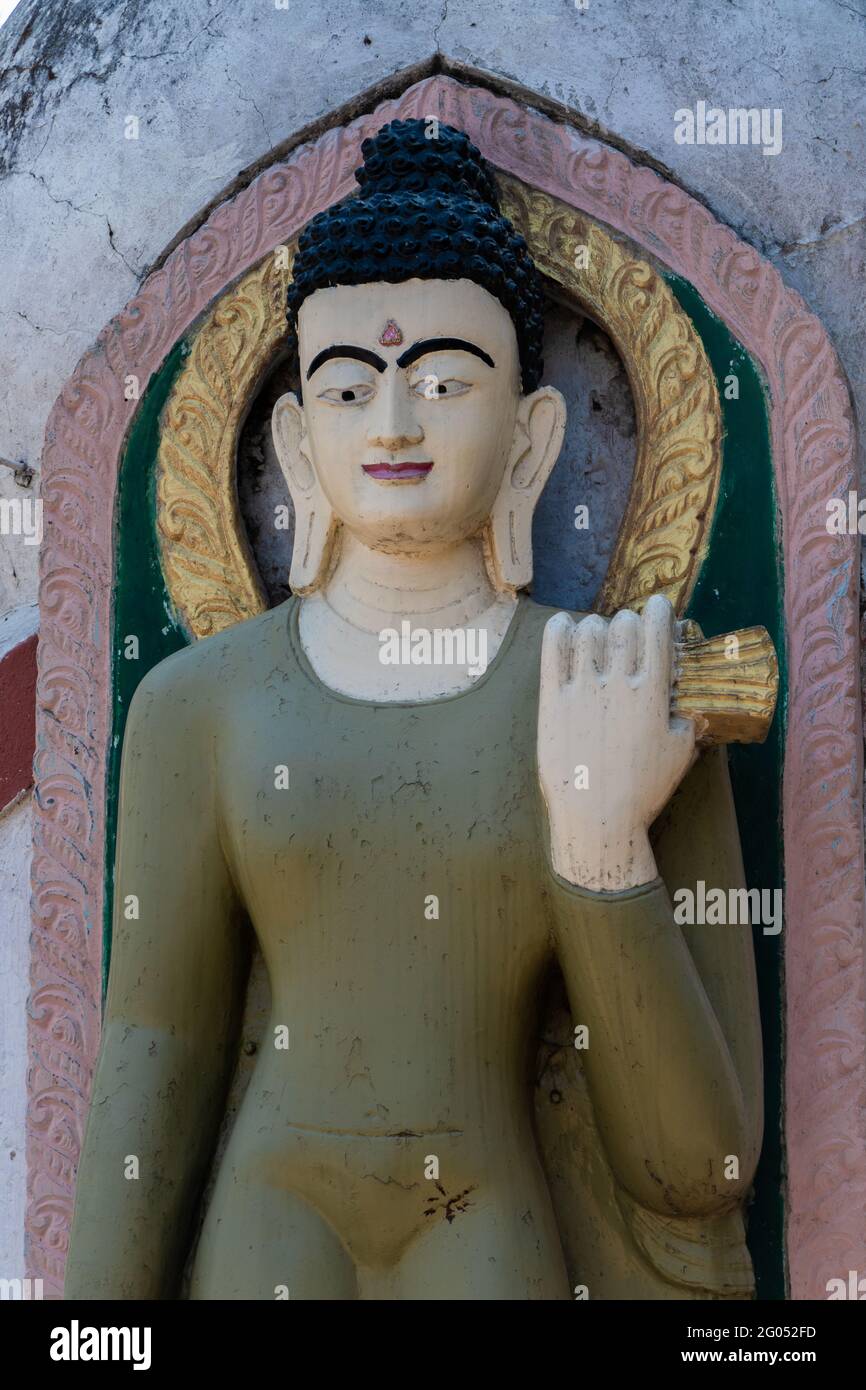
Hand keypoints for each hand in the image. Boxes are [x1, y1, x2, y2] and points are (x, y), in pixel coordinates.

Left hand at [537, 594, 694, 890]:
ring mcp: (581, 691)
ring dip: (595, 626)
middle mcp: (618, 685)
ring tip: (597, 633)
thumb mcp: (680, 754)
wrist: (595, 819)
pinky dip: (559, 631)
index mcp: (652, 695)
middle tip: (627, 628)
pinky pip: (552, 652)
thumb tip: (693, 701)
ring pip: (588, 633)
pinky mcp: (551, 701)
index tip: (658, 606)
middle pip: (622, 628)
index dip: (658, 612)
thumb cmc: (642, 791)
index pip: (656, 633)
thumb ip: (689, 721)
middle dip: (628, 621)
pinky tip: (563, 625)